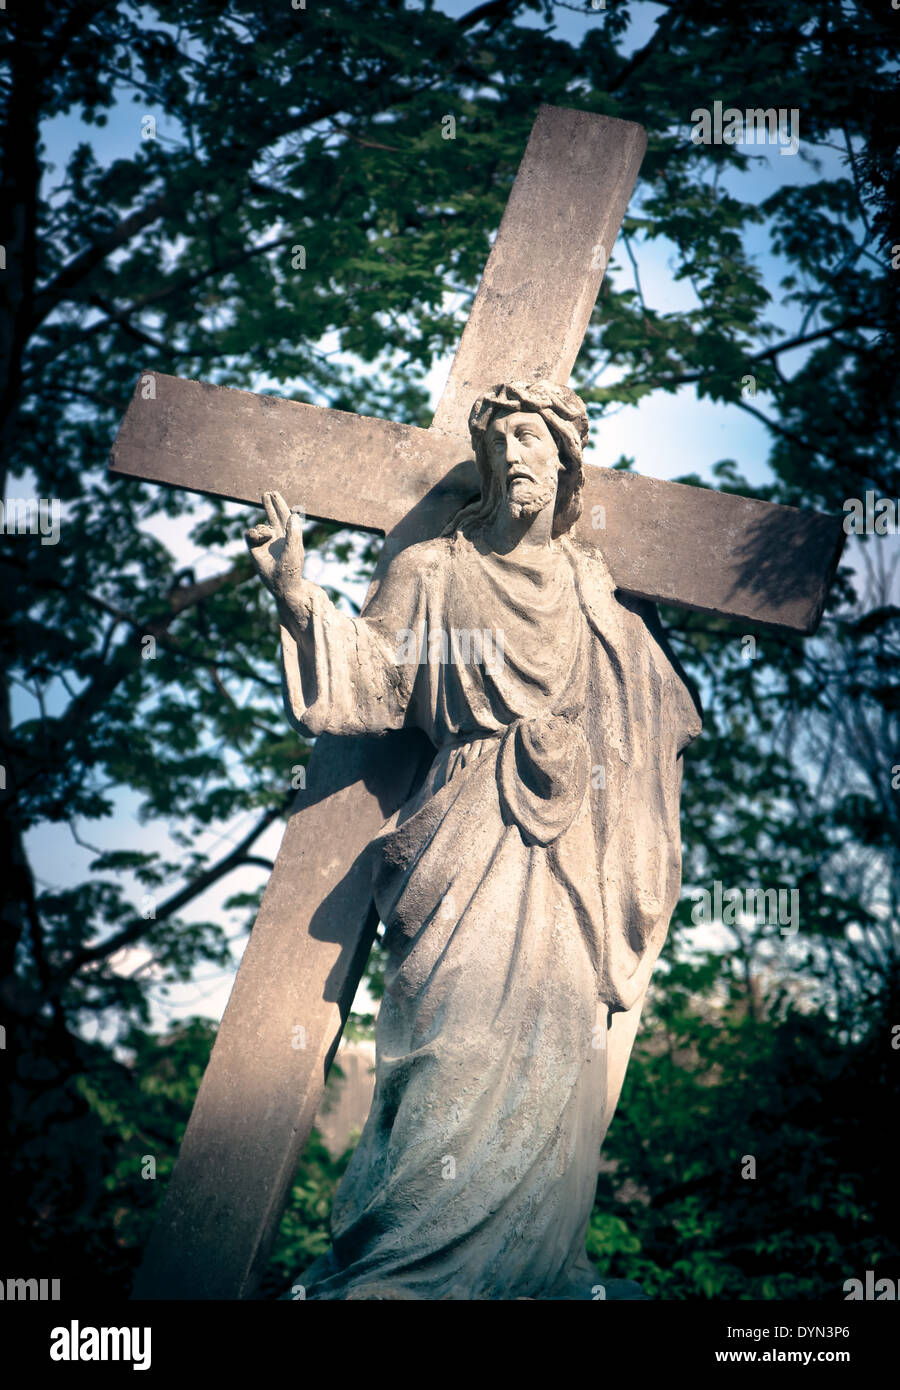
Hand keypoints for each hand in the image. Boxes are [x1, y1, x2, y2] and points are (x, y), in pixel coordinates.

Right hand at [245, 491, 310, 626]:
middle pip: (272, 516)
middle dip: (269, 505)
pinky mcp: (254, 549)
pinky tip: (259, 537)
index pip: (285, 516)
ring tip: (266, 535)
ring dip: (263, 527)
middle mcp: (277, 537)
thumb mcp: (295, 549)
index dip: (280, 504)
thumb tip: (293, 514)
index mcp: (289, 535)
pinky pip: (249, 533)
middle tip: (266, 493)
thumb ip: (294, 532)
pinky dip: (254, 532)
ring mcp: (265, 543)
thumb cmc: (292, 568)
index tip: (274, 493)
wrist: (282, 585)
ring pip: (260, 525)